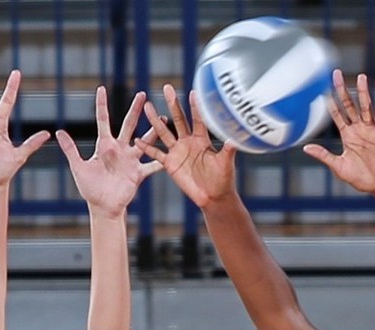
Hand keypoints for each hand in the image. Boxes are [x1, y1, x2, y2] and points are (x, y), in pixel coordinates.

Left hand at [56, 86, 162, 217]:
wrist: (103, 206)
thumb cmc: (89, 188)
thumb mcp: (79, 167)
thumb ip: (71, 150)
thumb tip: (59, 132)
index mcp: (104, 145)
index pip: (103, 120)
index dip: (102, 104)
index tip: (101, 88)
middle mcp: (120, 149)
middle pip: (129, 125)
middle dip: (136, 110)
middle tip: (143, 95)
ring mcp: (131, 160)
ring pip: (145, 141)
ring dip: (154, 130)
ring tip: (164, 118)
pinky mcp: (139, 173)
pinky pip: (153, 165)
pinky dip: (162, 160)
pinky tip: (172, 153)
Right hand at [137, 84, 237, 208]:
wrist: (213, 197)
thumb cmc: (224, 180)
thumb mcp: (226, 163)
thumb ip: (229, 150)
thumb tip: (235, 139)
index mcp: (202, 140)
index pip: (198, 119)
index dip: (196, 107)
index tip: (193, 91)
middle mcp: (189, 142)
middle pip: (178, 120)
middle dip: (173, 104)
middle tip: (167, 87)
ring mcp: (178, 152)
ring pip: (164, 132)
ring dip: (155, 120)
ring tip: (147, 106)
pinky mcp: (171, 164)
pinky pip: (157, 154)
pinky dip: (147, 148)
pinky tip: (138, 140)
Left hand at [303, 69, 374, 196]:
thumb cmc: (361, 179)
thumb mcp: (338, 167)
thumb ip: (324, 155)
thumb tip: (306, 148)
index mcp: (348, 135)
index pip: (338, 114)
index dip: (331, 102)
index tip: (324, 88)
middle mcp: (359, 129)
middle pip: (350, 105)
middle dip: (343, 90)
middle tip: (337, 74)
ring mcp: (372, 131)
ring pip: (366, 108)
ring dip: (364, 93)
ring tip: (361, 78)